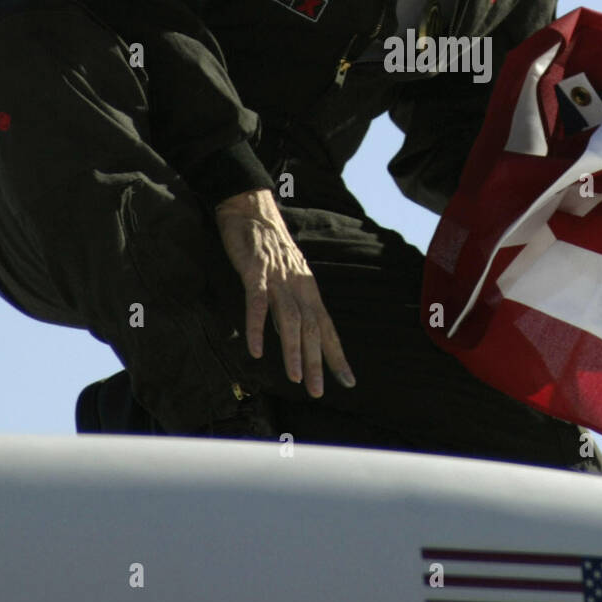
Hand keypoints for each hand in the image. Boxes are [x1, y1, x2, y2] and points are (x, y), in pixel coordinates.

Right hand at [213, 188, 355, 396]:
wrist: (252, 210)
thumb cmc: (269, 249)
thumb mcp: (287, 280)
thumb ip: (291, 308)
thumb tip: (296, 338)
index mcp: (309, 290)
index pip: (327, 328)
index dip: (337, 356)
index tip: (348, 381)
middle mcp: (299, 287)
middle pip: (312, 329)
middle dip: (316, 362)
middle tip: (318, 392)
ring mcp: (278, 279)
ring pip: (290, 320)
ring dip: (292, 350)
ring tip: (294, 378)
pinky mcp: (256, 272)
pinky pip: (257, 303)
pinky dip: (258, 326)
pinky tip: (255, 349)